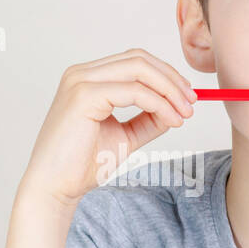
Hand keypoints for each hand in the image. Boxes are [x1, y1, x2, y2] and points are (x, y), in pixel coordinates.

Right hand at [19, 48, 196, 209]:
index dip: (166, 75)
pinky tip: (171, 121)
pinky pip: (134, 91)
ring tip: (184, 113)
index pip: (135, 61)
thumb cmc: (82, 165)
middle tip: (192, 103)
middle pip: (139, 59)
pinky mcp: (83, 95)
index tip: (188, 97)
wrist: (56, 188)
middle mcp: (81, 73)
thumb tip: (177, 107)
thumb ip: (148, 119)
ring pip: (139, 69)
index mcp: (88, 78)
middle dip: (172, 79)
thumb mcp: (125, 137)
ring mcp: (81, 81)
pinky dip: (158, 103)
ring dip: (169, 89)